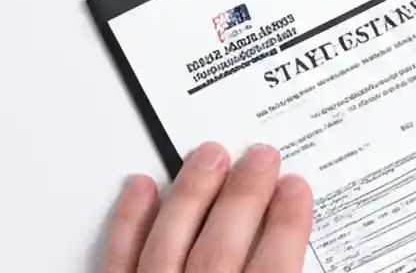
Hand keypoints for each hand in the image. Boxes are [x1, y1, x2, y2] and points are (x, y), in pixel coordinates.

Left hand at [102, 143, 312, 272]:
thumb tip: (298, 257)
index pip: (273, 268)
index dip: (287, 224)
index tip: (296, 189)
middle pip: (221, 246)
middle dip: (245, 194)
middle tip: (260, 157)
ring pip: (169, 242)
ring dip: (192, 192)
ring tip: (209, 155)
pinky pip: (117, 259)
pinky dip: (128, 222)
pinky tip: (141, 189)